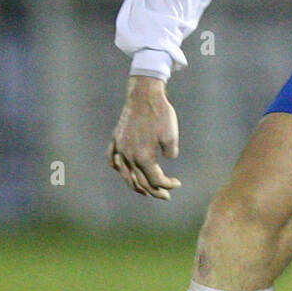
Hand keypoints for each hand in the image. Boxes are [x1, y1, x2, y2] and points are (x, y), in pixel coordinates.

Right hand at [107, 76, 181, 199]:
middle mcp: (128, 156)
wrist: (144, 95)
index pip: (155, 180)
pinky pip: (113, 159)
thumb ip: (170, 153)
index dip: (167, 185)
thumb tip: (166, 160)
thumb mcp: (171, 136)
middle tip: (165, 195)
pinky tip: (124, 171)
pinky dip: (119, 168)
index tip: (178, 183)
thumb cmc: (160, 114)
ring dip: (135, 185)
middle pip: (140, 181)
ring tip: (144, 191)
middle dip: (154, 191)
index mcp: (143, 157)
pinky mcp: (116, 139)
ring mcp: (120, 148)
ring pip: (125, 174)